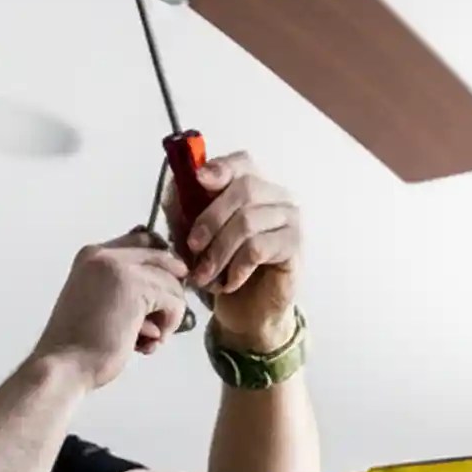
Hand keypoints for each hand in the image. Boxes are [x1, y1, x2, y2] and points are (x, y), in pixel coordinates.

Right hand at [31, 229, 189, 388]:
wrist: (64, 364)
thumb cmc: (79, 344)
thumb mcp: (96, 300)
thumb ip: (121, 285)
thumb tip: (168, 282)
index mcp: (92, 255)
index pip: (143, 242)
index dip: (162, 265)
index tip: (165, 291)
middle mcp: (106, 256)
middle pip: (163, 259)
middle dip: (170, 291)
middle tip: (164, 320)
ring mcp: (121, 269)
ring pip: (172, 283)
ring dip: (168, 315)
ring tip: (149, 338)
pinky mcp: (137, 289)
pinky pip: (175, 302)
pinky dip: (169, 326)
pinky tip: (148, 343)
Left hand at [164, 151, 301, 351]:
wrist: (246, 309)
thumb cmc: (220, 265)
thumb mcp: (191, 232)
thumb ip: (183, 206)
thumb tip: (177, 182)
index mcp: (252, 184)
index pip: (241, 162)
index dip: (220, 167)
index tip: (198, 179)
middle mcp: (277, 195)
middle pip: (244, 188)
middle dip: (210, 219)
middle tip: (191, 246)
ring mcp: (290, 218)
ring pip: (248, 221)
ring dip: (218, 251)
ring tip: (203, 274)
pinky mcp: (294, 246)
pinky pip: (258, 249)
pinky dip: (235, 268)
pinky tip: (228, 282)